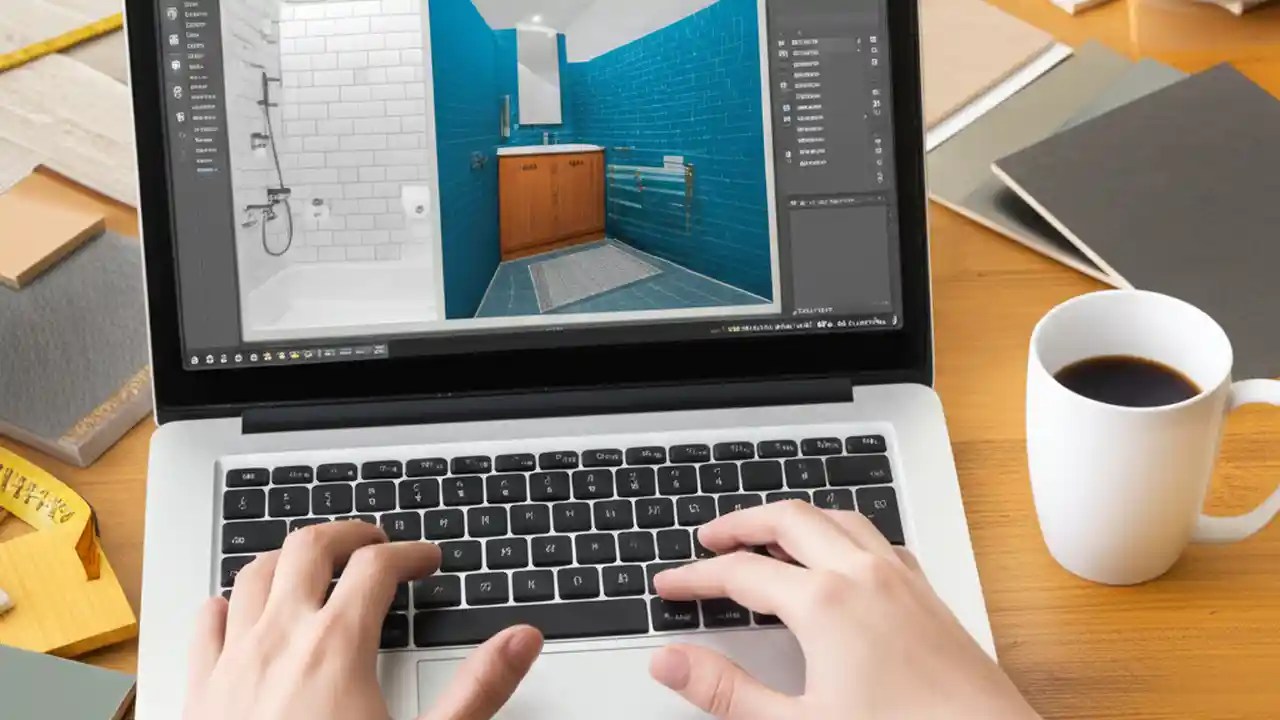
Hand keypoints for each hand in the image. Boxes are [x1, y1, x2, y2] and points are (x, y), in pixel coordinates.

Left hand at [185, 522, 542, 719]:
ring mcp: (231, 662)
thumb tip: (521, 641)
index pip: (376, 566)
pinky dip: (230, 602)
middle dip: (348, 534)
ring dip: (289, 558)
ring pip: (253, 573)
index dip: (410, 553)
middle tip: (376, 543)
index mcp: (336, 647)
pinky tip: (244, 612)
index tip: (427, 561)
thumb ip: (477, 690)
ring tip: (316, 566)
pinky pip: (206, 622)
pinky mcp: (199, 691)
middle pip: (309, 548)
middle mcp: (278, 640)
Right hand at [649, 501, 1039, 719]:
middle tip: (709, 539)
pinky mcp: (926, 593)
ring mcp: (900, 578)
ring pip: (836, 518)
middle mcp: (862, 575)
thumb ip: (727, 690)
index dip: (696, 576)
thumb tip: (671, 660)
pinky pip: (876, 539)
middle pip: (788, 520)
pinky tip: (839, 557)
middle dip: (742, 523)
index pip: (740, 572)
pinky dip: (842, 533)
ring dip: (794, 520)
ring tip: (766, 536)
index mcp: (824, 603)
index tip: (669, 585)